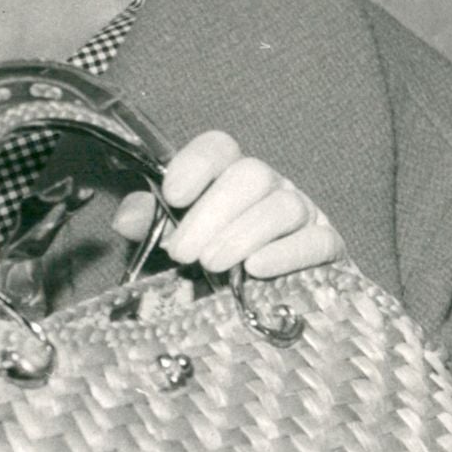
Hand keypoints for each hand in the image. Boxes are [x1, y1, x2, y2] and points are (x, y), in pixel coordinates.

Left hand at [111, 130, 343, 277]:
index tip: (172, 195)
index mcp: (230, 176)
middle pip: (250, 175)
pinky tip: (257, 269)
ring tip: (211, 264)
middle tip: (183, 253)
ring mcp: (304, 213)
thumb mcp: (177, 242)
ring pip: (282, 206)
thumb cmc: (218, 262)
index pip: (219, 147)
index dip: (195, 164)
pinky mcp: (328, 247)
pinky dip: (286, 253)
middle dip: (211, 214)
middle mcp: (270, 187)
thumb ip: (150, 223)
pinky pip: (316, 240)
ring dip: (242, 235)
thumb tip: (123, 219)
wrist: (271, 304)